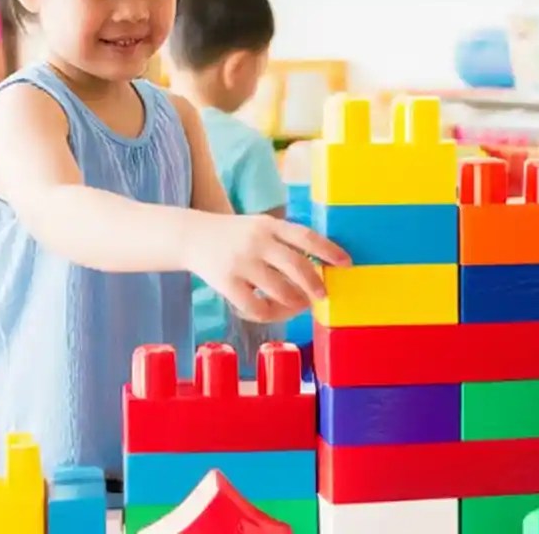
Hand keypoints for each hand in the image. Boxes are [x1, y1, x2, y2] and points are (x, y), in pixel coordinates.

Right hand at [186, 213, 349, 323]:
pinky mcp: (226, 282)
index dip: (328, 250)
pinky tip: (269, 310)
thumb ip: (284, 239)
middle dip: (315, 283)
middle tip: (323, 295)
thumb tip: (320, 264)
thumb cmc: (235, 235)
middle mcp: (256, 241)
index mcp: (269, 225)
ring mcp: (241, 262)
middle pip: (295, 265)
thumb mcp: (260, 226)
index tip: (346, 263)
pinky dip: (268, 313)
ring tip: (298, 304)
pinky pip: (255, 306)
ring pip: (279, 290)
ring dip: (294, 302)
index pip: (305, 236)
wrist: (192, 236)